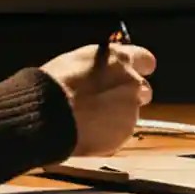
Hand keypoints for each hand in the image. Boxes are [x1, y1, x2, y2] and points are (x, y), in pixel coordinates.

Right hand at [40, 43, 156, 155]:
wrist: (48, 114)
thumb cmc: (55, 83)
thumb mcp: (79, 60)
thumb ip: (102, 65)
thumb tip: (104, 70)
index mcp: (120, 59)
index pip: (146, 60)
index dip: (140, 68)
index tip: (136, 72)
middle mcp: (132, 83)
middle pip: (143, 89)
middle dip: (130, 96)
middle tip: (107, 101)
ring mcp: (130, 110)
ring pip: (130, 113)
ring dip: (116, 116)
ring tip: (89, 119)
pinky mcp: (124, 133)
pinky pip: (119, 133)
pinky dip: (108, 134)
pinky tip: (88, 131)